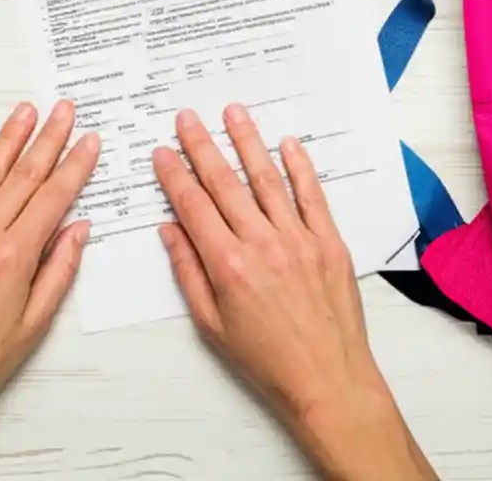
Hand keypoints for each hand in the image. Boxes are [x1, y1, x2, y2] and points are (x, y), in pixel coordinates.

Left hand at [0, 101, 99, 480]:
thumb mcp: (34, 323)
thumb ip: (59, 270)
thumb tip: (76, 230)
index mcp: (12, 258)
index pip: (52, 197)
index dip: (75, 165)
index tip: (88, 141)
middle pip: (21, 175)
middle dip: (48, 139)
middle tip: (64, 111)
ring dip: (8, 139)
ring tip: (26, 113)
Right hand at [152, 104, 435, 480]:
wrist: (326, 377)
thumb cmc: (267, 359)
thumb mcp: (212, 325)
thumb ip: (189, 273)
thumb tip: (171, 231)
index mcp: (228, 265)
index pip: (193, 206)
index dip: (174, 176)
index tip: (162, 152)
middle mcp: (262, 244)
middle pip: (225, 184)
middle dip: (202, 146)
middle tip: (187, 117)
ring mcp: (299, 240)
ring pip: (268, 180)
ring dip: (248, 142)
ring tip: (233, 112)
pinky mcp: (329, 243)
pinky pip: (312, 196)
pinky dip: (299, 168)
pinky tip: (288, 144)